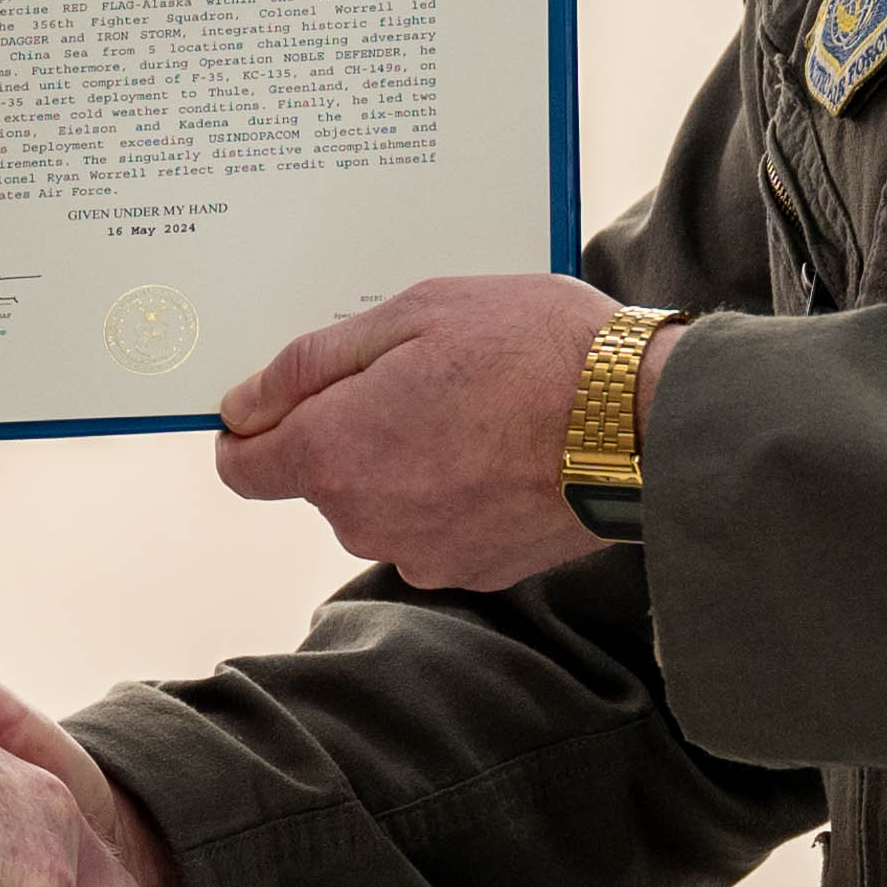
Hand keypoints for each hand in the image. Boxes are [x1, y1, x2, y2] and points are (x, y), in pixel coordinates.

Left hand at [211, 273, 667, 590]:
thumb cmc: (531, 351)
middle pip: (320, 477)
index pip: (243, 466)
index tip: (289, 394)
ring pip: (380, 502)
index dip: (254, 425)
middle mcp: (366, 521)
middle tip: (421, 372)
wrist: (644, 423)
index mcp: (335, 456)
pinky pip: (434, 525)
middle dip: (350, 428)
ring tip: (474, 405)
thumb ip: (311, 365)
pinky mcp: (477, 571)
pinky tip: (502, 445)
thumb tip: (242, 403)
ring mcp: (424, 554)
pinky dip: (452, 490)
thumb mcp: (412, 315)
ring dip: (405, 459)